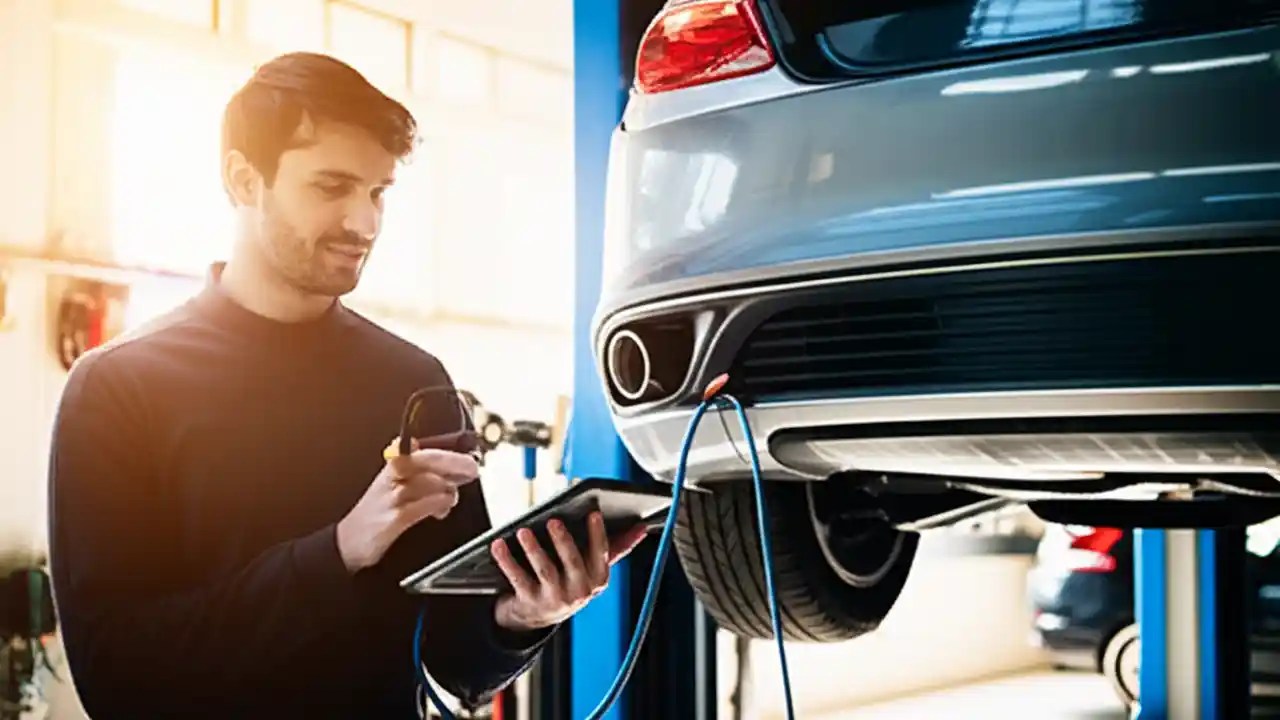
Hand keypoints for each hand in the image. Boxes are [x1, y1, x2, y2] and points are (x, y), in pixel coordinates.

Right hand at [336, 436, 478, 572]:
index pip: (426, 450)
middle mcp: (392, 476)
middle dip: (456, 463)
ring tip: (449, 500)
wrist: (348, 541)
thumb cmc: (378, 511)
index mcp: (394, 464)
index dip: (450, 452)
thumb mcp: (396, 484)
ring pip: (429, 482)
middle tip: (472, 470)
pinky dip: (437, 505)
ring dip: (448, 490)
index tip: (470, 458)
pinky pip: (422, 506)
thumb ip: (421, 471)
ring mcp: (392, 496)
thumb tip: (452, 463)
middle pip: (429, 460)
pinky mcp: (393, 518)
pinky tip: (441, 510)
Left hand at [490, 511, 648, 631]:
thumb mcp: (592, 569)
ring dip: (533, 550)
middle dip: (563, 542)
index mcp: (598, 580)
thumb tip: (642, 528)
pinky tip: (498, 545)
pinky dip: (507, 561)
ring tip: (523, 531)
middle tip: (553, 522)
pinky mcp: (530, 603)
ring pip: (545, 571)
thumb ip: (616, 548)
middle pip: (572, 563)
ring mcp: (555, 600)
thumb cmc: (568, 583)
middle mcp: (579, 592)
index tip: (593, 514)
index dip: (598, 534)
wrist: (535, 619)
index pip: (601, 554)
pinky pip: (518, 579)